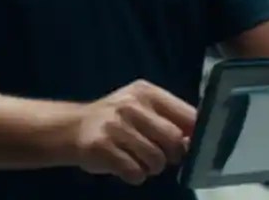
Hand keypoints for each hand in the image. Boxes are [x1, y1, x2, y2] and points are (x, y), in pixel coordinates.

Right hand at [71, 80, 196, 185]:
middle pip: (174, 140)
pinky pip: (135, 172)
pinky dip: (135, 176)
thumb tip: (196, 140)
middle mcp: (131, 106)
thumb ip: (169, 119)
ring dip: (152, 167)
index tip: (190, 145)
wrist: (72, 127)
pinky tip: (126, 166)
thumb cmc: (116, 120)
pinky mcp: (102, 147)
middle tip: (160, 156)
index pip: (187, 115)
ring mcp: (115, 126)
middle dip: (172, 155)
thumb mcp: (142, 108)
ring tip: (139, 160)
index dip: (194, 135)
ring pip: (156, 159)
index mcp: (147, 93)